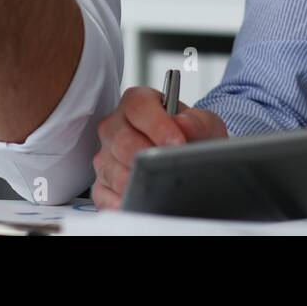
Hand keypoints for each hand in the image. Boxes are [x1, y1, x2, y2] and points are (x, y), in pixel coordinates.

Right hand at [91, 86, 228, 209]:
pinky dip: (126, 202)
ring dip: (140, 182)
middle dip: (149, 158)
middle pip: (122, 141)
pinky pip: (106, 197)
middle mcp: (115, 126)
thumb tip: (183, 124)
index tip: (177, 143)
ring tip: (162, 185)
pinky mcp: (101, 184)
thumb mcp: (204, 124)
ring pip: (115, 172)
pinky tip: (144, 200)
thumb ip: (196, 122)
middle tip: (171, 167)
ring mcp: (105, 156)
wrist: (189, 157)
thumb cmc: (191, 137)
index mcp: (136, 103)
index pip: (137, 107)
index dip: (158, 126)